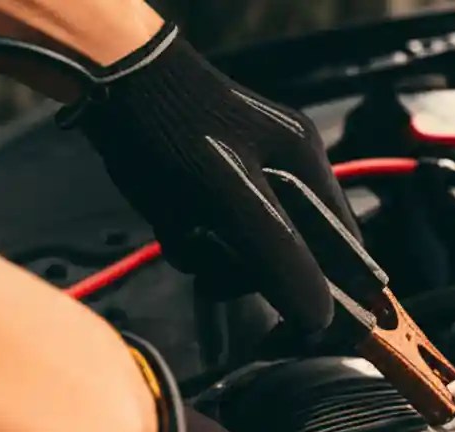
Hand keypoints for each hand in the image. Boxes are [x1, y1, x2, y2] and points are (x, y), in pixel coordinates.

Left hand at [80, 23, 360, 336]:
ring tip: (187, 236)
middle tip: (216, 264)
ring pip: (250, 251)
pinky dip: (193, 241)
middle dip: (253, 269)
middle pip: (294, 254)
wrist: (110, 83)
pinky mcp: (212, 186)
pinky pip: (217, 237)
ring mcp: (249, 179)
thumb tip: (320, 318)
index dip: (334, 290)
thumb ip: (281, 256)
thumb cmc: (174, 132)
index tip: (311, 325)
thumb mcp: (234, 200)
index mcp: (308, 166)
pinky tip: (172, 224)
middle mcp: (288, 172)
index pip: (344, 248)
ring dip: (216, 258)